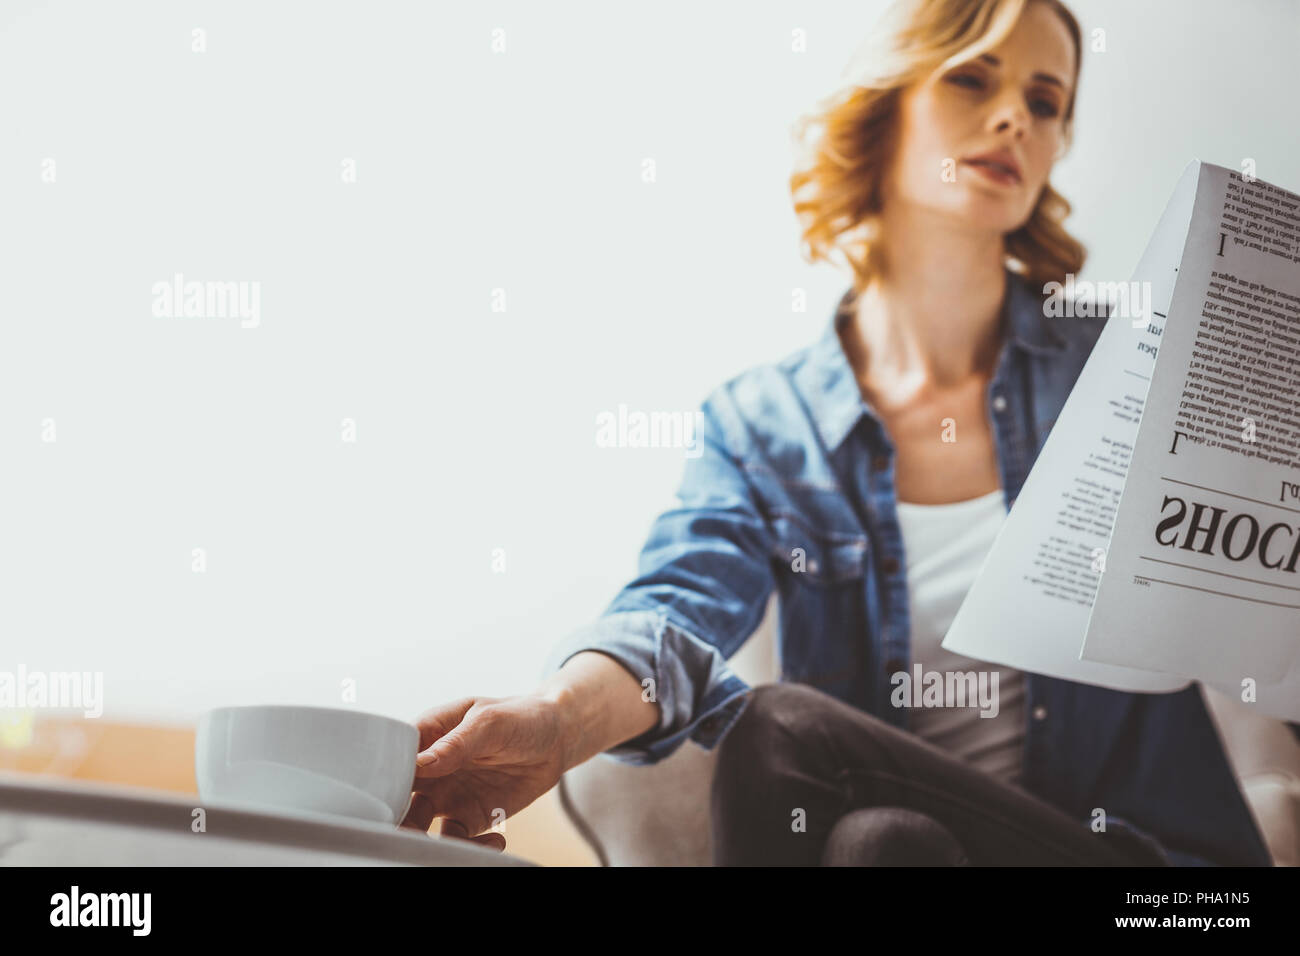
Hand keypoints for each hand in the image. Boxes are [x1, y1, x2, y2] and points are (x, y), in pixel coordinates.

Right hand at [399, 692, 572, 852]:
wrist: (555, 739)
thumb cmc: (519, 718)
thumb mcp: (490, 722)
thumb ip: (456, 743)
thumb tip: (421, 764)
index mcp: (427, 735)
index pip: (392, 756)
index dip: (384, 775)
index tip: (391, 792)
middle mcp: (429, 769)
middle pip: (395, 796)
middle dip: (393, 815)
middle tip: (409, 827)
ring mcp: (445, 795)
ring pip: (416, 825)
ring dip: (421, 839)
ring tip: (448, 842)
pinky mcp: (467, 818)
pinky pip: (454, 841)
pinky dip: (467, 847)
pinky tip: (496, 839)